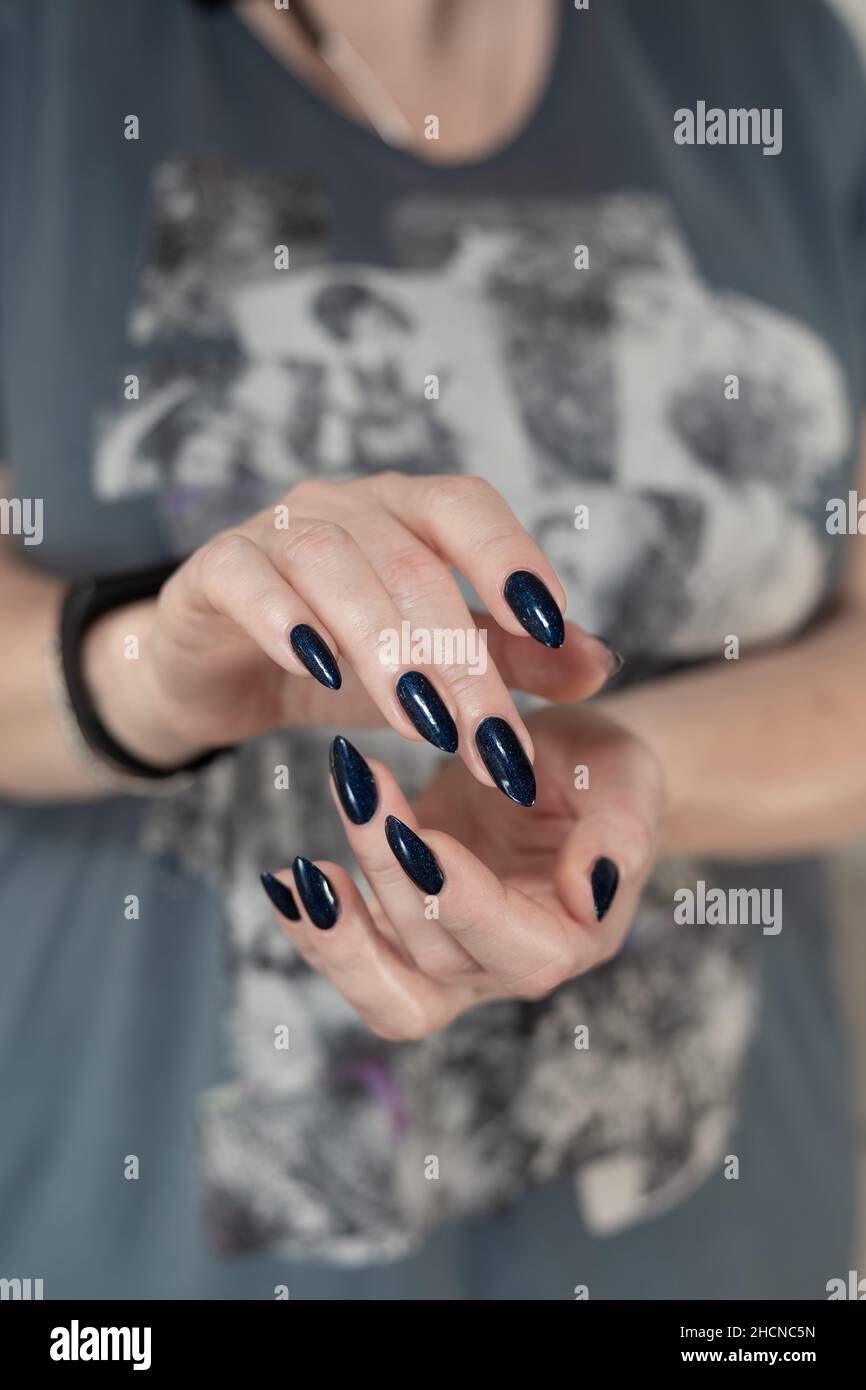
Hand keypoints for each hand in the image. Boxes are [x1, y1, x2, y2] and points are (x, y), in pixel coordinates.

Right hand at [84, 473, 613, 779]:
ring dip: (385, 646)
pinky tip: (317, 668)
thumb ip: (512, 658)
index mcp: (405, 511)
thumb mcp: (433, 664)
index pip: (465, 507)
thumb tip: (599, 663)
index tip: (547, 620)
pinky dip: (286, 619)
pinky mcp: (213, 569)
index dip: (508, 555)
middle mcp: (343, 505)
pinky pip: (249, 578)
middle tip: (494, 740)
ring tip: (422, 722)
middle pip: (412, 561)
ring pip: (336, 566)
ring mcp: (273, 530)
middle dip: (460, 656)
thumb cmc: (340, 659)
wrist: (222, 676)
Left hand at [261, 704, 663, 1038]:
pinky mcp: (408, 938)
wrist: (562, 773)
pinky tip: (285, 883)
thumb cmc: (601, 771)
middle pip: (440, 957)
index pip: (518, 946)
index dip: (466, 901)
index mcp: (575, 936)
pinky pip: (358, 963)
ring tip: (304, 874)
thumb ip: (620, 832)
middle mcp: (510, 967)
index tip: (423, 839)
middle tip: (361, 791)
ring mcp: (454, 962)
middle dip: (393, 876)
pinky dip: (317, 932)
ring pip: (388, 988)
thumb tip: (588, 891)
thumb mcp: (625, 778)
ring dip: (340, 933)